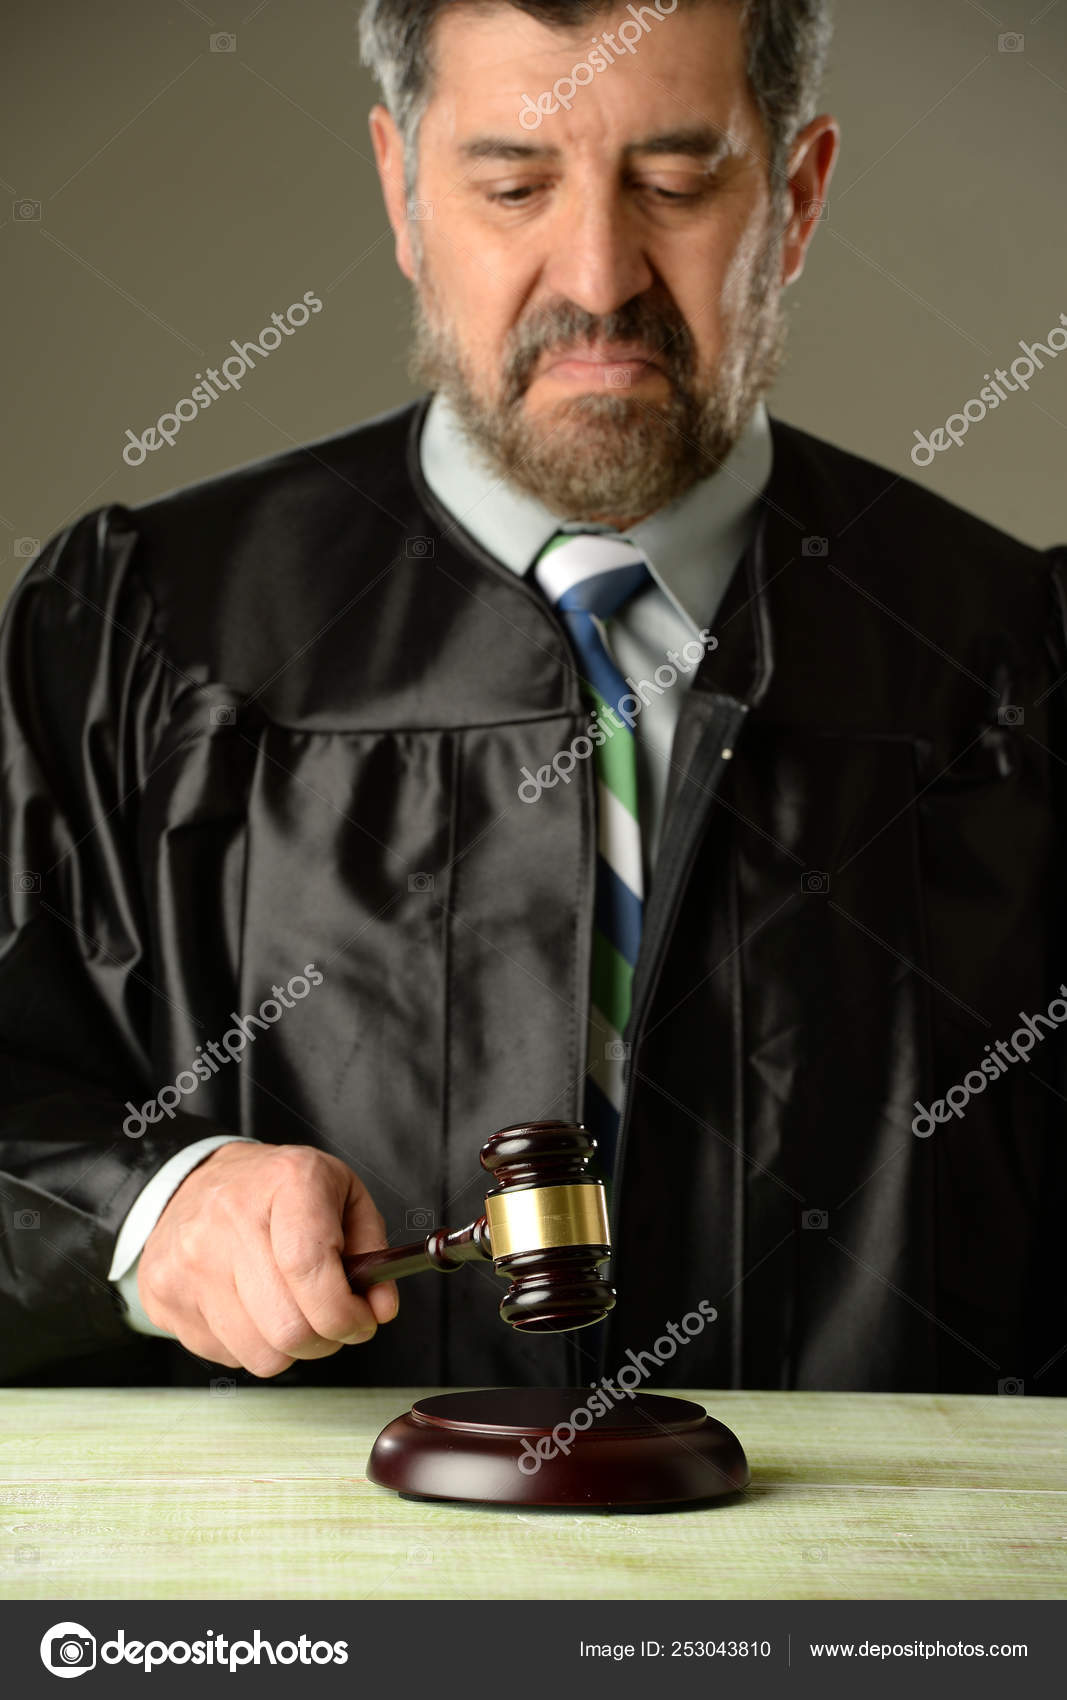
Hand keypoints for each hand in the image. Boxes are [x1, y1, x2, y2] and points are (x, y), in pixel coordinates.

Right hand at [138, 1141, 398, 1374]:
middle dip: (326, 1339)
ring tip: (292, 1312)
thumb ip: (374, 1253)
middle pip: (288, 1326)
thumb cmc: (278, 1191)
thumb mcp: (342, 1196)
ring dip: (290, 1348)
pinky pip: (227, 1356)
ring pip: (261, 1354)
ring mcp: (190, 1261)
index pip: (310, 1268)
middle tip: (332, 1321)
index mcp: (286, 1182)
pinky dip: (251, 1344)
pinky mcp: (164, 1296)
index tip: (360, 1321)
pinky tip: (251, 1308)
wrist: (193, 1180)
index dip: (344, 1313)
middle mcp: (230, 1218)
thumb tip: (380, 1310)